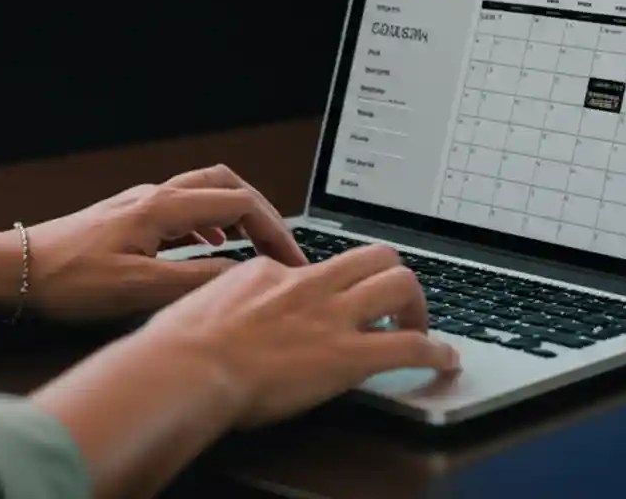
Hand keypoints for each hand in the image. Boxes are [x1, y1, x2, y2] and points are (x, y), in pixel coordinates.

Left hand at [22, 164, 304, 320]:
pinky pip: (183, 207)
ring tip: (255, 246)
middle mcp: (155, 197)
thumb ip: (197, 280)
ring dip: (236, 213)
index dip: (275, 230)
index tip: (293, 259)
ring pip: (204, 192)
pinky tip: (208, 245)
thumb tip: (244, 276)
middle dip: (262, 212)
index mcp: (164, 208)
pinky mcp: (128, 217)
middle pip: (227, 185)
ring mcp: (140, 204)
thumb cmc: (67, 280)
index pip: (241, 203)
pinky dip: (209, 221)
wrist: (13, 271)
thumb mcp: (139, 289)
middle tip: (281, 246)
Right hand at [142, 243, 460, 426]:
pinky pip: (410, 346)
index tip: (335, 305)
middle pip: (375, 256)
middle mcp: (311, 285)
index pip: (320, 268)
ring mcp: (333, 317)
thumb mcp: (201, 304)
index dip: (334, 289)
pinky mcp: (349, 355)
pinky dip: (437, 352)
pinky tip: (446, 361)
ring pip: (400, 284)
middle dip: (393, 278)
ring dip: (419, 308)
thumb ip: (228, 302)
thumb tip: (229, 309)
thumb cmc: (179, 347)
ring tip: (423, 330)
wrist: (186, 369)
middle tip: (396, 306)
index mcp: (274, 272)